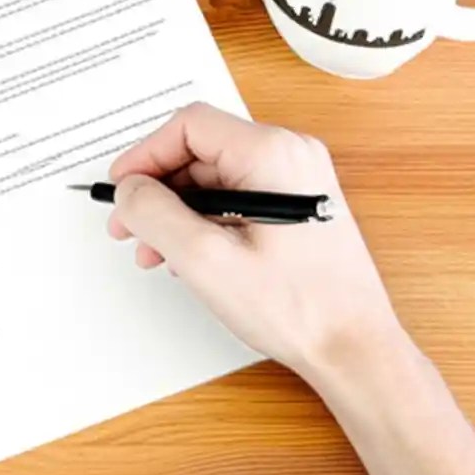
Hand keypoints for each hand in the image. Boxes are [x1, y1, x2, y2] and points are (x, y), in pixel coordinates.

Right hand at [106, 102, 401, 374]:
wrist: (352, 347)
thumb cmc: (300, 308)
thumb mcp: (204, 258)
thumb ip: (154, 213)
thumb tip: (129, 190)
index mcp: (272, 154)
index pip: (189, 127)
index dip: (145, 156)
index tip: (121, 189)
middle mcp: (289, 156)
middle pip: (198, 152)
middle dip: (156, 190)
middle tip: (129, 227)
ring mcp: (296, 180)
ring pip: (212, 178)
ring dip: (175, 211)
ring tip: (155, 252)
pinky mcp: (295, 205)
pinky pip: (233, 197)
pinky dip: (202, 221)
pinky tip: (187, 257)